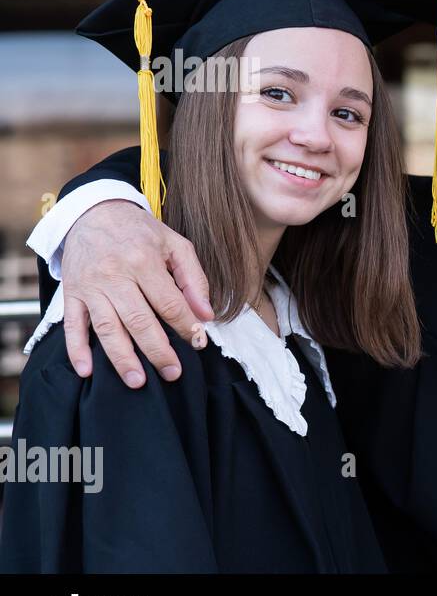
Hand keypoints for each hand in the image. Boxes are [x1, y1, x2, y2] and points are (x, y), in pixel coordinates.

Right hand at [61, 200, 212, 386]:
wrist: (94, 213)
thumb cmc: (141, 232)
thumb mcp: (175, 244)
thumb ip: (194, 278)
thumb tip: (206, 314)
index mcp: (144, 261)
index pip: (169, 303)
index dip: (185, 326)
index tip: (198, 343)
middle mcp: (114, 275)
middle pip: (138, 320)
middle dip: (158, 351)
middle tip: (173, 373)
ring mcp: (90, 286)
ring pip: (106, 328)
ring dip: (121, 358)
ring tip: (137, 382)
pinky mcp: (72, 294)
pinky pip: (72, 325)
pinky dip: (77, 350)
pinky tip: (87, 371)